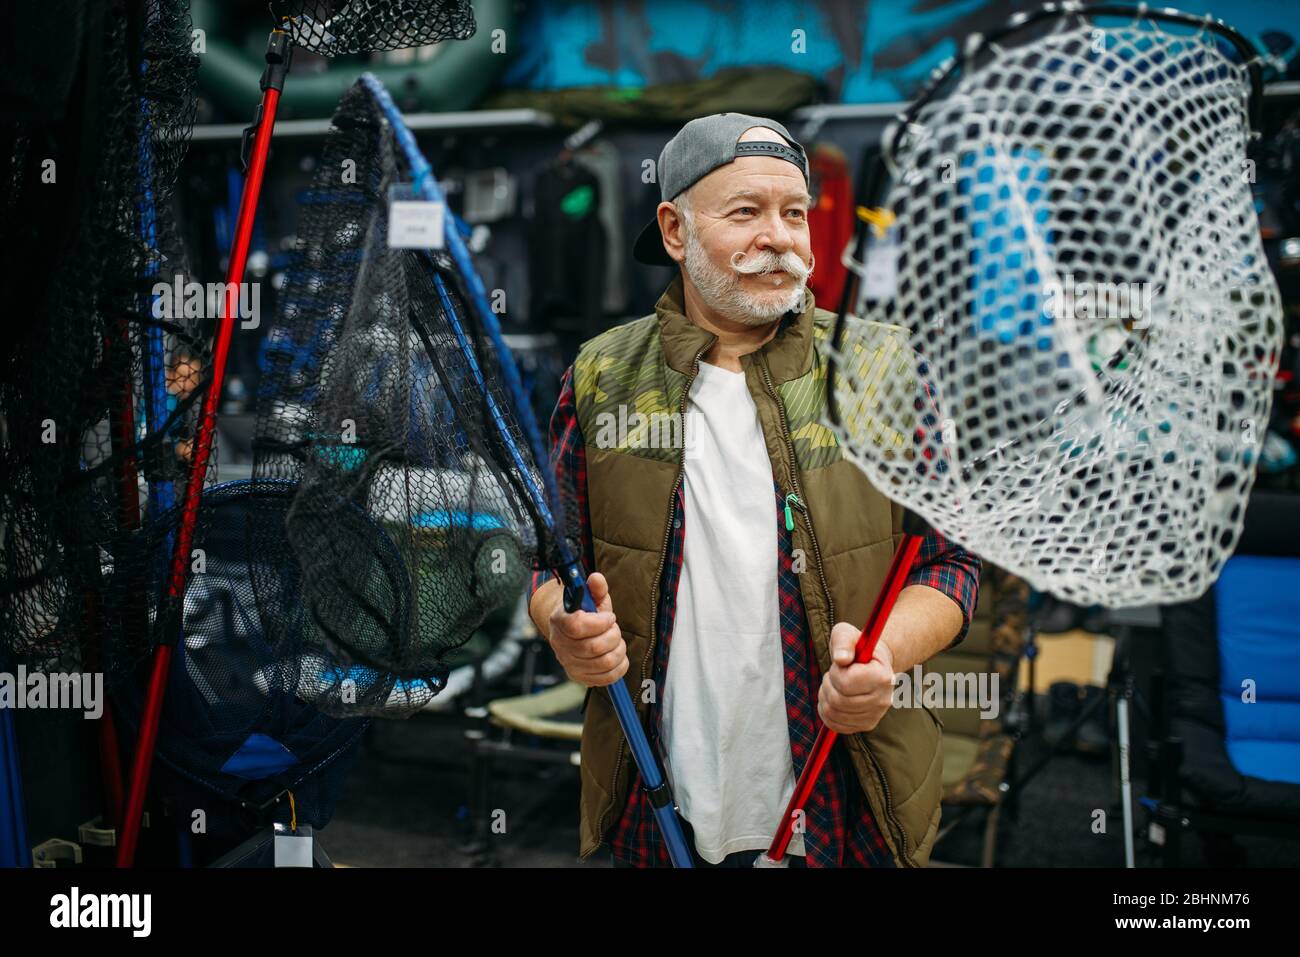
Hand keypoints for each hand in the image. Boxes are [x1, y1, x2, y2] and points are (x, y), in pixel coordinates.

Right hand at [545, 572, 627, 687]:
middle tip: (614, 629)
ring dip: (619, 650)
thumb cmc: (584, 613)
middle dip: (613, 636)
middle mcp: (560, 645)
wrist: (570, 631)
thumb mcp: (590, 597)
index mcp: (559, 621)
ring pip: (603, 663)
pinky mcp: (579, 676)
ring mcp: (569, 663)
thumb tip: (597, 578)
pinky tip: (618, 656)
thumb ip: (596, 588)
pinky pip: (607, 678)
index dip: (600, 622)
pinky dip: (620, 666)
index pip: (577, 626)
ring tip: (617, 641)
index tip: (609, 617)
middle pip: (594, 647)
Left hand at [817, 621, 895, 733]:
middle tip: (835, 674)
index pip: (846, 683)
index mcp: (883, 676)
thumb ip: (843, 642)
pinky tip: (832, 698)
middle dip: (828, 684)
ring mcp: (875, 715)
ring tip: (835, 684)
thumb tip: (840, 659)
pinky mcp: (866, 725)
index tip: (841, 664)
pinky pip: (835, 725)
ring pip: (833, 713)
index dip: (835, 672)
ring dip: (825, 696)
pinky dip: (826, 711)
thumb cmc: (858, 647)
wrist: (874, 663)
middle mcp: (883, 700)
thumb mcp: (847, 634)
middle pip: (838, 700)